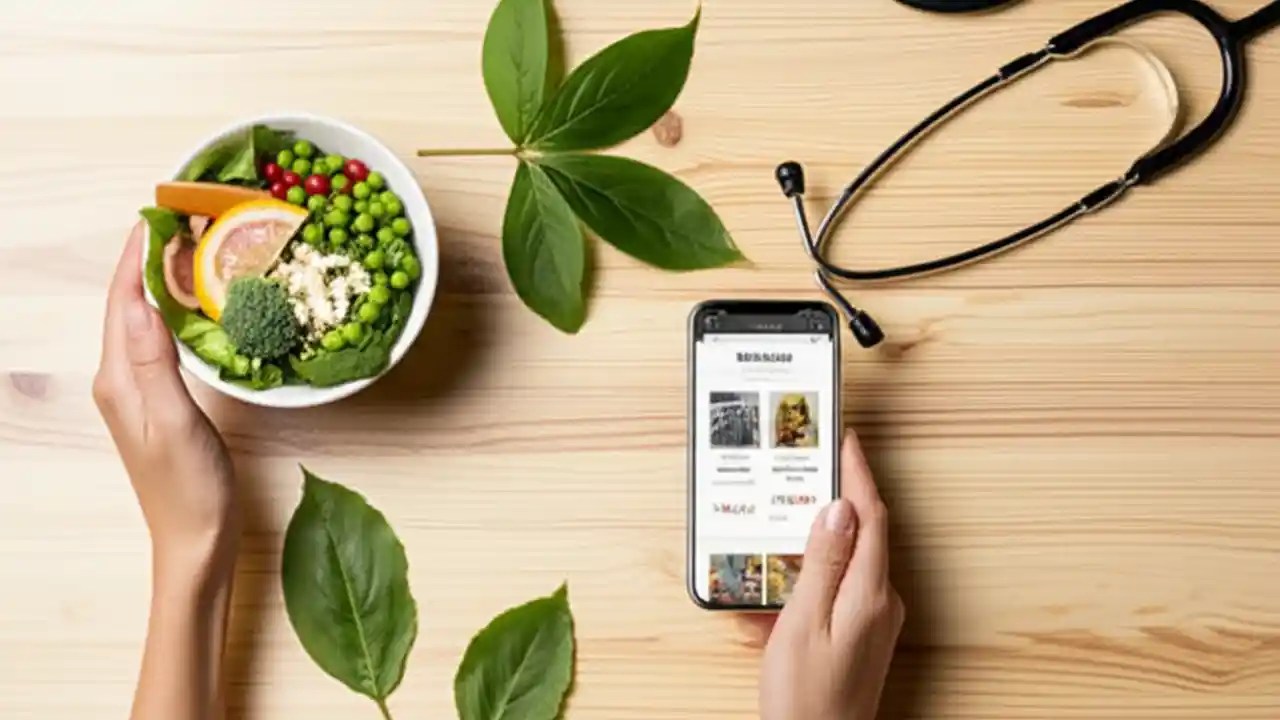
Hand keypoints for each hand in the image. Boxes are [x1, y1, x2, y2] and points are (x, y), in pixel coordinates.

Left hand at [93, 221, 239, 578]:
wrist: (196, 540)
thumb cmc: (189, 488)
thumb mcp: (173, 422)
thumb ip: (155, 362)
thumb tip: (141, 302)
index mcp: (119, 379)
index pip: (122, 302)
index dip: (136, 255)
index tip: (158, 213)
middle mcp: (121, 379)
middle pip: (127, 305)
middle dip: (148, 259)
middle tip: (182, 220)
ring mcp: (140, 390)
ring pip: (144, 320)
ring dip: (161, 282)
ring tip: (191, 249)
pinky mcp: (161, 400)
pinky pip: (161, 341)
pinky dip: (175, 312)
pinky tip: (197, 306)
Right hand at [759, 431, 903, 719]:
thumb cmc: (805, 699)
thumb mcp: (802, 623)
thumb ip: (823, 562)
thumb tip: (839, 509)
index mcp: (869, 593)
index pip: (870, 515)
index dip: (858, 473)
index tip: (846, 440)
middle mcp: (881, 602)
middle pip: (864, 532)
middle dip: (837, 499)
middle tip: (813, 466)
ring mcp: (875, 620)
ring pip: (848, 561)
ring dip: (815, 546)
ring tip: (780, 534)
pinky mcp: (864, 634)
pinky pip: (840, 589)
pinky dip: (810, 582)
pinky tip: (777, 599)